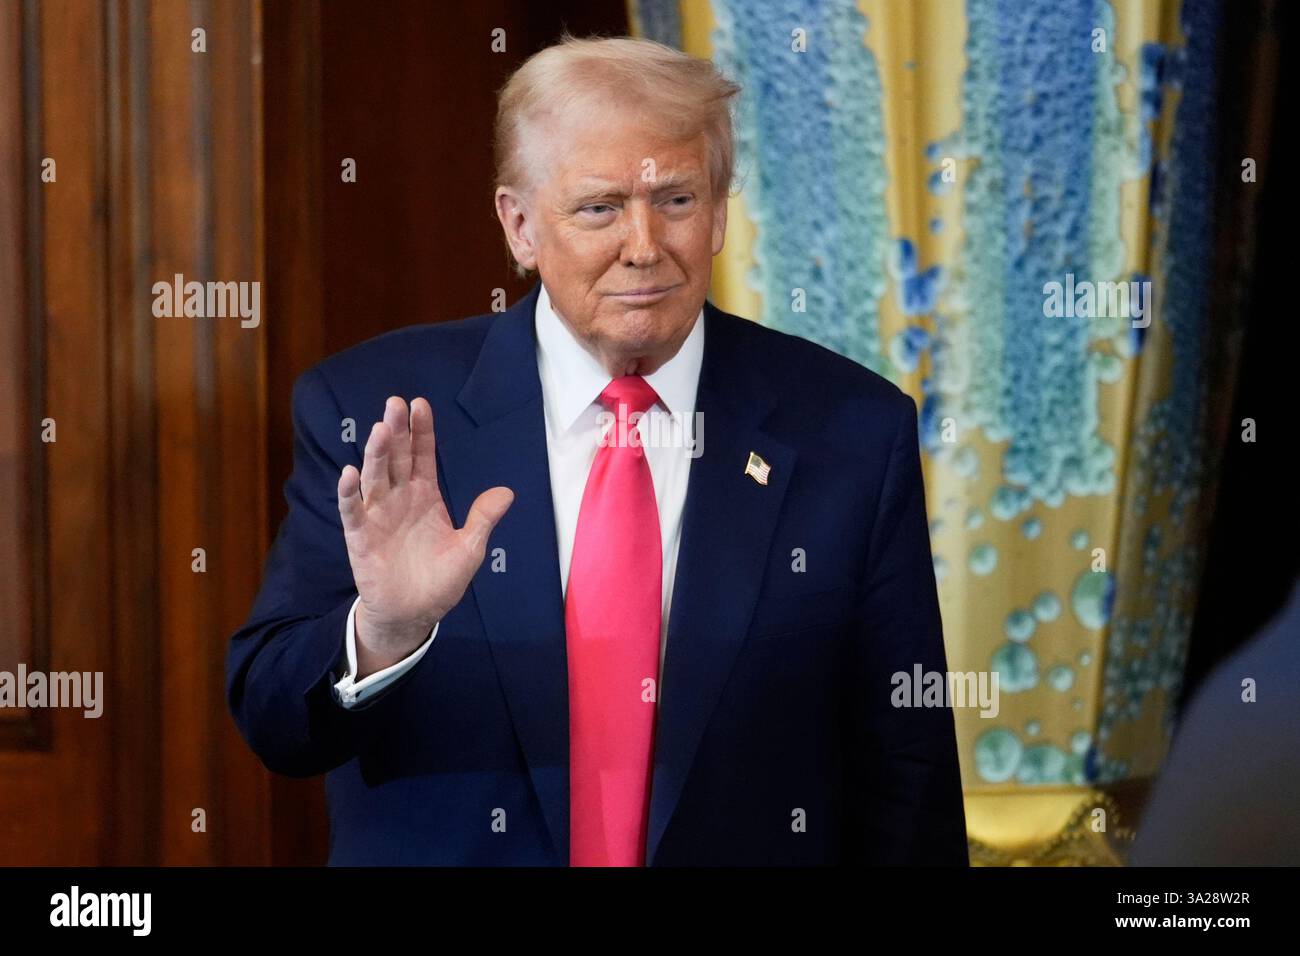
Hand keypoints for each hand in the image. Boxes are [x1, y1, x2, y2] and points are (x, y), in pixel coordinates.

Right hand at [337, 396, 512, 674]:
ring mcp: (378, 515)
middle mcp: (399, 498)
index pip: (422, 455)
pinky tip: (349, 474)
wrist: (414, 613)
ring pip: (375, 477)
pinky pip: (353, 511)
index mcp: (425, 495)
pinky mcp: (360, 537)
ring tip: (379, 430)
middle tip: (395, 403)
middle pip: (396, 458)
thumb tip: (507, 492)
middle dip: (396, 431)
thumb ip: (483, 519)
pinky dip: (349, 494)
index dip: (422, 432)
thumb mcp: (470, 549)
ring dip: (375, 454)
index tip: (421, 405)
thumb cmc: (441, 580)